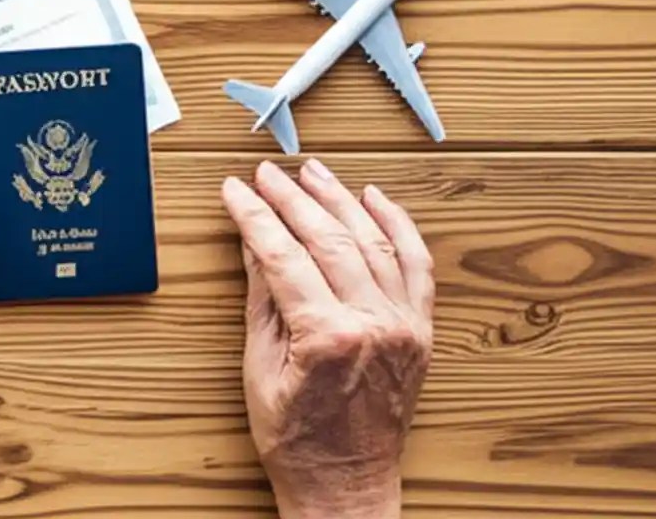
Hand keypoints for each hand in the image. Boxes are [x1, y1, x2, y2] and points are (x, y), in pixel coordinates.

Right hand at [222, 159, 433, 518]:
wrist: (346, 483)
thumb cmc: (296, 439)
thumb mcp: (261, 367)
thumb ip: (262, 297)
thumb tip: (253, 241)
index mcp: (327, 336)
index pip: (283, 255)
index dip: (254, 216)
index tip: (235, 190)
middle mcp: (373, 324)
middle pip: (328, 239)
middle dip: (292, 199)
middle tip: (267, 174)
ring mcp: (404, 325)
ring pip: (373, 242)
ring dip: (340, 200)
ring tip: (313, 172)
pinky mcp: (420, 330)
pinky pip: (417, 264)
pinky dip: (398, 226)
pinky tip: (375, 198)